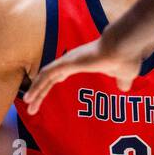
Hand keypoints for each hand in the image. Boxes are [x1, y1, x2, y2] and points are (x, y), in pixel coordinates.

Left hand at [23, 36, 144, 113]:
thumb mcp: (124, 75)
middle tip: (32, 107)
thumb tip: (124, 88)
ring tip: (28, 104)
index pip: (59, 75)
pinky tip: (30, 95)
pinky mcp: (67, 62)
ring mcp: (68, 60)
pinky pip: (47, 74)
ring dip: (36, 90)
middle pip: (49, 77)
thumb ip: (122, 81)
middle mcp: (71, 60)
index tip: (43, 97)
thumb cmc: (125, 58)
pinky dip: (37, 85)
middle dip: (40, 92)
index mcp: (81, 63)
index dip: (50, 86)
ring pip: (45, 76)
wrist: (124, 48)